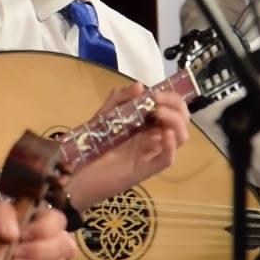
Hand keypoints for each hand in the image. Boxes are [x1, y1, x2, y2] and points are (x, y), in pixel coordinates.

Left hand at [66, 84, 189, 210]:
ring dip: (176, 122)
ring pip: (181, 138)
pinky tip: (164, 134)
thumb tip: (140, 86)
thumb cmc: (92, 144)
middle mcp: (154, 136)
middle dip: (176, 106)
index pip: (172, 108)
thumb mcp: (104, 114)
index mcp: (147, 123)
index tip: (157, 93)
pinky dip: (171, 145)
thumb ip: (119, 97)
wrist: (78, 173)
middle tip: (158, 102)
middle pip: (181, 120)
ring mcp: (152, 153)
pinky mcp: (147, 169)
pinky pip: (167, 158)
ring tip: (159, 114)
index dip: (171, 98)